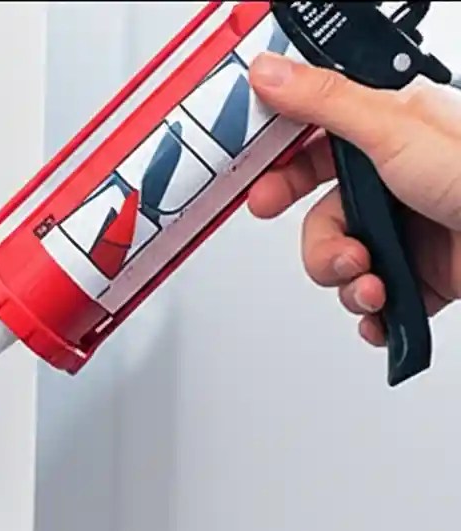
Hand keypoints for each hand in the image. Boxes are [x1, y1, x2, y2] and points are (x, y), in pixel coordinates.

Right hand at [246, 52, 460, 345]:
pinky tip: (384, 306)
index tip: (260, 190)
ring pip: (340, 259)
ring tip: (371, 279)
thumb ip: (325, 103)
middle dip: (318, 241)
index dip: (280, 168)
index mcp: (390, 131)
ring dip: (345, 278)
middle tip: (330, 249)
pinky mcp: (418, 275)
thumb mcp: (394, 131)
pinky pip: (371, 298)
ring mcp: (406, 228)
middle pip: (320, 213)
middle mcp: (395, 180)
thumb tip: (269, 73)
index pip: (314, 144)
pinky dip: (370, 310)